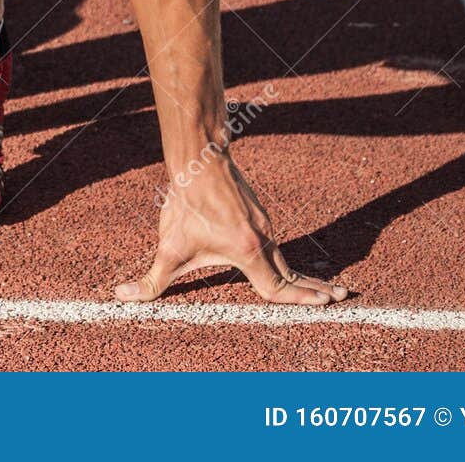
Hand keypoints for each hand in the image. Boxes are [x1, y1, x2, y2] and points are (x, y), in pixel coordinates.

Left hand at [117, 153, 348, 306]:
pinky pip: (276, 244)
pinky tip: (290, 268)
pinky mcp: (260, 215)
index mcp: (248, 251)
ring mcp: (265, 225)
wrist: (199, 159)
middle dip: (317, 289)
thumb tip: (120, 297)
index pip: (279, 287)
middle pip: (294, 274)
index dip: (300, 301)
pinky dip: (287, 260)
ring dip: (304, 276)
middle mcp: (264, 239)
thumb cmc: (184, 203)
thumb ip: (149, 280)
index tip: (325, 306)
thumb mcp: (167, 246)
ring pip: (285, 258)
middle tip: (343, 298)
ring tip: (324, 290)